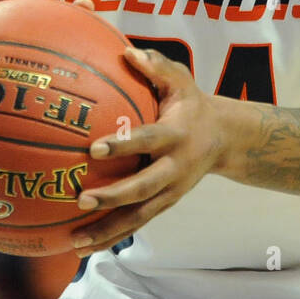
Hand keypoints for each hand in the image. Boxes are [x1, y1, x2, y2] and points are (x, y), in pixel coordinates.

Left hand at [70, 47, 227, 255]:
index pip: (148, 141)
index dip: (123, 145)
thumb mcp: (181, 79)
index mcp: (175, 136)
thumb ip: (156, 66)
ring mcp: (170, 192)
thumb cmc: (191, 103)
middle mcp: (174, 169)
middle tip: (81, 199)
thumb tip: (127, 52)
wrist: (224, 138)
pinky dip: (110, 238)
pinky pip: (135, 224)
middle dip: (113, 197)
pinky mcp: (164, 205)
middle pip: (143, 189)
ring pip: (138, 217)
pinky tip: (81, 247)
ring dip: (107, 231)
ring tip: (74, 242)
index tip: (94, 148)